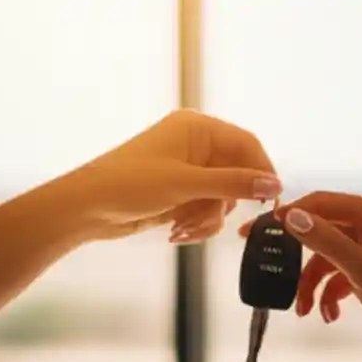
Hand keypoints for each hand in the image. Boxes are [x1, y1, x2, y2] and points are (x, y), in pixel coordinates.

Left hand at [30, 109, 280, 243]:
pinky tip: (175, 233)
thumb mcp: (186, 184)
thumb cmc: (131, 184)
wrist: (87, 208)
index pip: (247, 145)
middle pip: (237, 176)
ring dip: (207, 219)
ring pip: (221, 199)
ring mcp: (187, 172)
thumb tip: (274, 184)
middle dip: (224, 204)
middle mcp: (195, 146)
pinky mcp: (178, 194)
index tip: (269, 201)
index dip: (261, 172)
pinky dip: (196, 224)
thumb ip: (234, 184)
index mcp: (198, 128)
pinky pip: (205, 210)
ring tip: (182, 228)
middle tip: (208, 218)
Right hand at [254, 192, 361, 361]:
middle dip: (298, 259)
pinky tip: (328, 316)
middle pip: (321, 231)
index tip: (254, 232)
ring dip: (311, 284)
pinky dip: (328, 295)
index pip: (322, 203)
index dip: (287, 216)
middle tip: (266, 269)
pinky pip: (339, 276)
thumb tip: (291, 216)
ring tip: (304, 311)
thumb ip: (327, 242)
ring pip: (327, 258)